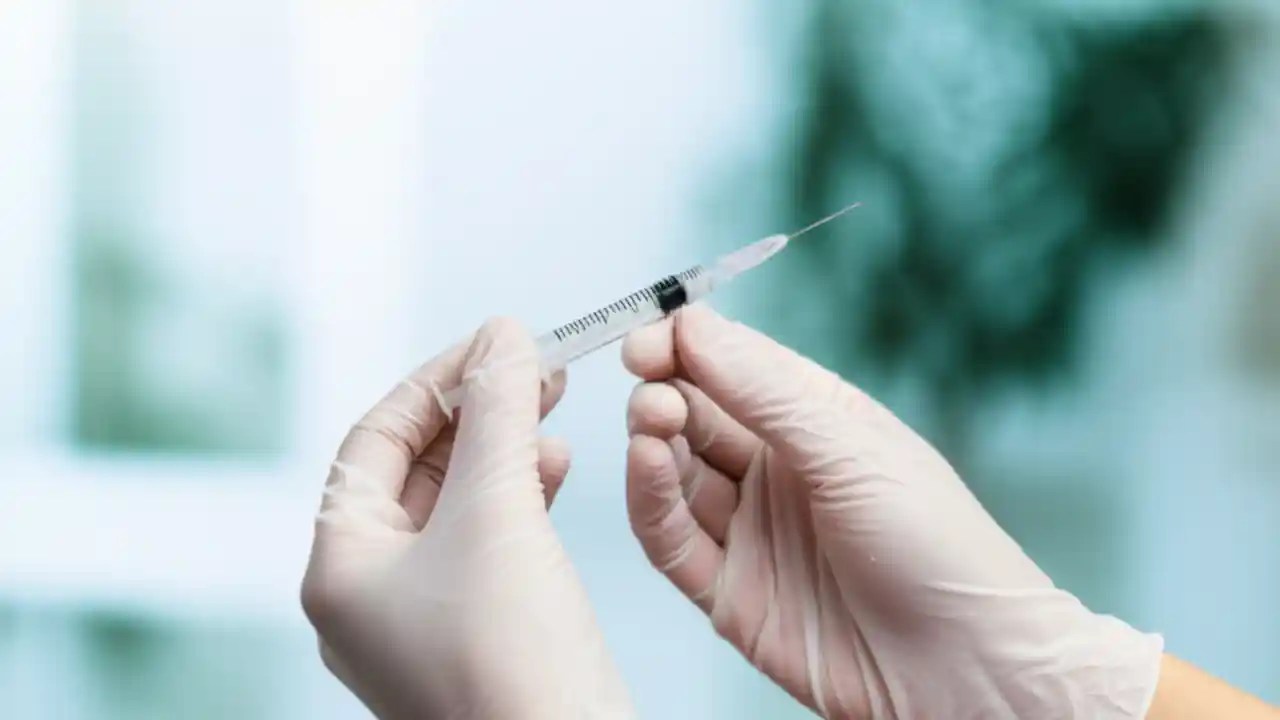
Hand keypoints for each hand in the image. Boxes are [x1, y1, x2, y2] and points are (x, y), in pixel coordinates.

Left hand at [302, 319, 632, 719]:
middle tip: (531, 365)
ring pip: (457, 505)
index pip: (376, 442)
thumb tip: (503, 337)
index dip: (436, 381)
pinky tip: (556, 469)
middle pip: (417, 469)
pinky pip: (487, 546)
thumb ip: (496, 416)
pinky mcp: (477, 635)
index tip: (494, 341)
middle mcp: (371, 595)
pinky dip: (521, 498)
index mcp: (343, 568)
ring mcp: (424, 620)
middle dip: (477, 411)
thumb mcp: (497, 513)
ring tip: (551, 410)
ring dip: (504, 450)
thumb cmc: (511, 660)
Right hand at [622, 305, 1161, 718]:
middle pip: (695, 416)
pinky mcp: (728, 591)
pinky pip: (671, 539)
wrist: (965, 666)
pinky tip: (647, 465)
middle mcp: (776, 470)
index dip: (685, 346)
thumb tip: (692, 326)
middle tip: (650, 387)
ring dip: (653, 442)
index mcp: (815, 420)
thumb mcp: (851, 448)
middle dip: (665, 392)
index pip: (733, 366)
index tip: (647, 339)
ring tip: (650, 423)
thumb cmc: (937, 546)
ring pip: (676, 474)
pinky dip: (650, 500)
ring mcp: (750, 531)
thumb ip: (765, 391)